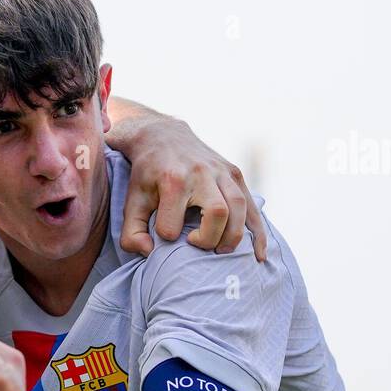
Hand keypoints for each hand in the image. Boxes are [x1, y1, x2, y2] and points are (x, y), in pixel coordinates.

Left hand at [108, 107, 266, 260]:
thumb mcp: (132, 200)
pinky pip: (252, 205)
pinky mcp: (235, 173)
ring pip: (239, 208)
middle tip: (196, 245)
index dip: (168, 236)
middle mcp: (201, 174)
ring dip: (234, 236)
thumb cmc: (146, 174)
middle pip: (217, 213)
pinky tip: (258, 254)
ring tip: (221, 251)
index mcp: (172, 180)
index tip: (166, 236)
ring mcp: (222, 172)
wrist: (163, 135)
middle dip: (209, 238)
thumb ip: (131, 231)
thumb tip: (148, 252)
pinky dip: (257, 232)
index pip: (172, 224)